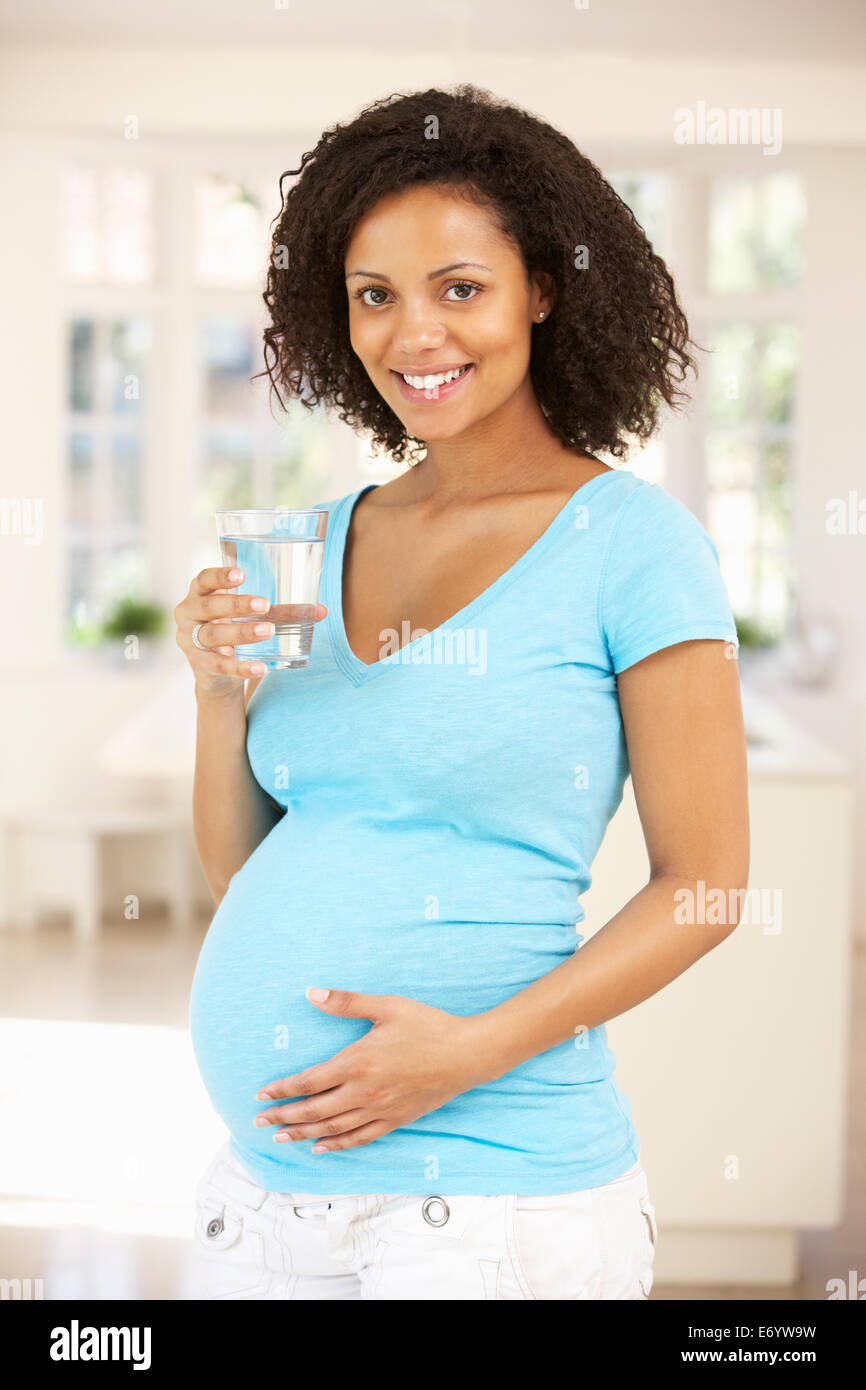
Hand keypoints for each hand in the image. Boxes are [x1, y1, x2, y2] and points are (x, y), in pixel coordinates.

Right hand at [174, 564, 327, 695]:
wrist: (215, 671)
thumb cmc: (234, 628)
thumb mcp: (252, 616)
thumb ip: (283, 611)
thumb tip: (322, 610)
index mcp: (200, 593)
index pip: (203, 579)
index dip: (219, 576)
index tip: (242, 575)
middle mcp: (188, 614)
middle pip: (209, 606)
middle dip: (236, 604)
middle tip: (264, 604)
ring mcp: (190, 641)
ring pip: (214, 635)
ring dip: (242, 632)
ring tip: (268, 631)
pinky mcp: (199, 665)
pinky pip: (220, 666)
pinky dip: (241, 667)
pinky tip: (261, 667)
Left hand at [253, 989, 484, 1152]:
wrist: (466, 1054)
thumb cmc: (427, 1025)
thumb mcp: (386, 1006)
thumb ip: (346, 1002)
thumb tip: (311, 993)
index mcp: (357, 1063)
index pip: (308, 1082)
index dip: (282, 1090)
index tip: (261, 1096)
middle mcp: (364, 1092)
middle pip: (314, 1110)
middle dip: (283, 1117)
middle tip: (260, 1122)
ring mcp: (380, 1110)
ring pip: (333, 1128)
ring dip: (304, 1134)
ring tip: (281, 1138)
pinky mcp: (395, 1119)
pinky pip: (360, 1138)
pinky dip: (338, 1145)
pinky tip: (322, 1148)